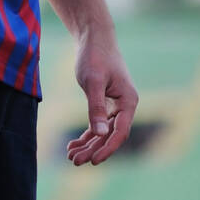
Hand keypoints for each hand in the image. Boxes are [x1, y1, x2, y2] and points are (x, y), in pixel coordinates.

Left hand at [67, 30, 138, 165]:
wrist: (94, 37)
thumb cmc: (94, 56)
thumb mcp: (92, 81)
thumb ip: (96, 107)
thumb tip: (100, 134)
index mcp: (128, 101)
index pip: (120, 133)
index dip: (107, 149)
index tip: (93, 162)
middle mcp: (125, 106)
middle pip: (110, 135)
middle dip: (92, 150)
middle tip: (74, 162)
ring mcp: (116, 105)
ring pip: (103, 132)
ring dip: (88, 145)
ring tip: (70, 157)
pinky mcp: (105, 102)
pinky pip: (97, 124)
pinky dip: (86, 135)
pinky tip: (74, 144)